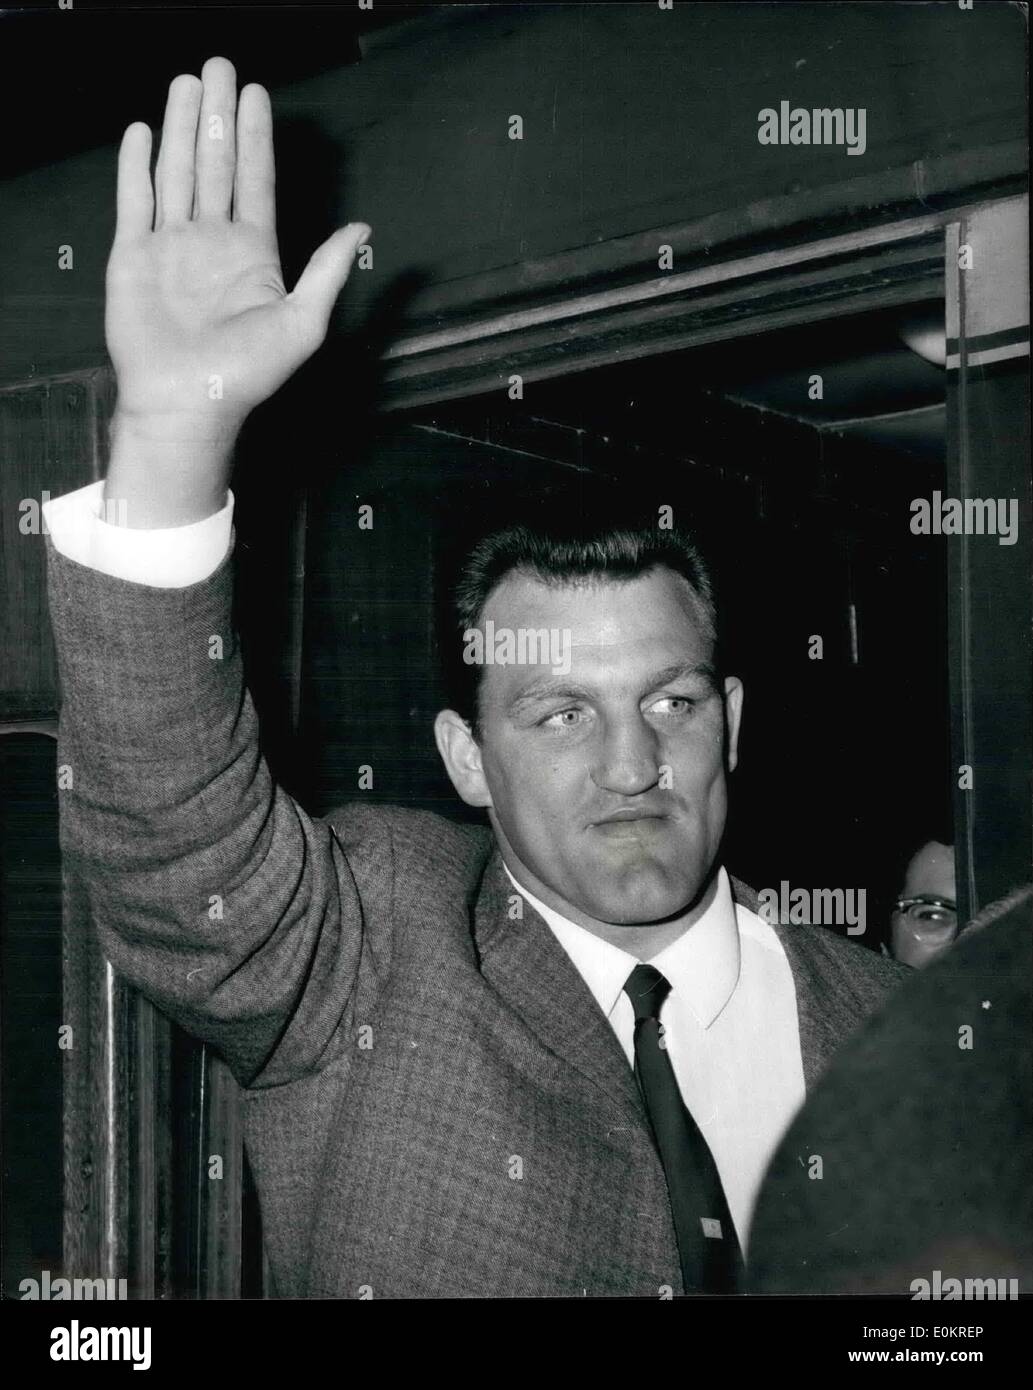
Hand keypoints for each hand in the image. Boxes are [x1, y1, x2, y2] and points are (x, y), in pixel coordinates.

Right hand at [104, 57, 368, 524]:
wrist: (190, 403)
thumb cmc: (249, 374)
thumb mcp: (304, 322)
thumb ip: (327, 271)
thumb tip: (362, 227)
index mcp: (253, 253)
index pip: (255, 180)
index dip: (256, 137)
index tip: (256, 94)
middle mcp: (212, 242)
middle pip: (215, 164)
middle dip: (217, 116)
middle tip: (219, 66)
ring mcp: (172, 246)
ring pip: (176, 172)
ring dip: (179, 127)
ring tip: (186, 83)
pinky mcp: (134, 256)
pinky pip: (135, 201)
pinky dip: (137, 166)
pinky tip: (142, 132)